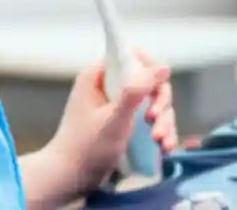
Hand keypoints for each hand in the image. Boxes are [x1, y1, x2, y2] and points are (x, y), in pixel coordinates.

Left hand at [42, 49, 177, 196]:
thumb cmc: (86, 148)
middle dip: (160, 104)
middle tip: (155, 123)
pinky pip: (151, 121)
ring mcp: (119, 107)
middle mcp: (109, 87)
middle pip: (149, 82)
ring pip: (153, 104)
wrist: (71, 180)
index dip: (150, 70)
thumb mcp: (114, 119)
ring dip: (163, 122)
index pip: (132, 57)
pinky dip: (161, 132)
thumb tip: (163, 66)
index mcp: (99, 76)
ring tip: (162, 142)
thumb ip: (137, 91)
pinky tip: (165, 147)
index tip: (158, 90)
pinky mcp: (126, 125)